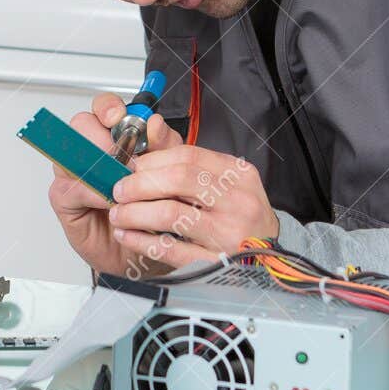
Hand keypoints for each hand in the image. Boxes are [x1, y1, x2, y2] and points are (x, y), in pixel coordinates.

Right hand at [47, 92, 181, 277]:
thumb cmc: (151, 211)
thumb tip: (155, 124)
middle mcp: (91, 151)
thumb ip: (163, 148)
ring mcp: (74, 172)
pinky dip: (93, 194)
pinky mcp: (65, 197)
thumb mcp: (167, 175)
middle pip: (81, 125)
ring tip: (118, 180)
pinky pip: (72, 188)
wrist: (144, 250)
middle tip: (118, 153)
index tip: (118, 117)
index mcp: (115, 137)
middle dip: (100, 136)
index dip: (109, 108)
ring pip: (70, 153)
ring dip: (95, 165)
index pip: (105, 109)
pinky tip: (109, 202)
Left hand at [107, 144, 278, 267]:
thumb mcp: (224, 182)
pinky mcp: (214, 263)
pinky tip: (127, 236)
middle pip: (178, 179)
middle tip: (119, 190)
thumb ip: (186, 158)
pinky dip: (141, 241)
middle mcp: (237, 201)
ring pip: (171, 214)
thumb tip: (151, 126)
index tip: (131, 167)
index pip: (188, 156)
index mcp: (238, 175)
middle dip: (139, 183)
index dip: (152, 160)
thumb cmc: (242, 218)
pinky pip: (170, 249)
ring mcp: (229, 233)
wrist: (270, 260)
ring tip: (119, 213)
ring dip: (135, 212)